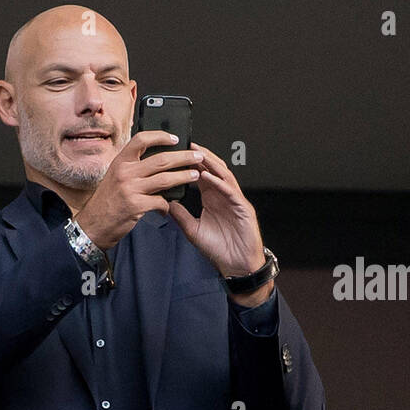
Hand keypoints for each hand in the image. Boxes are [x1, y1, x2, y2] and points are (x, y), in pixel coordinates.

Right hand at [75, 130, 202, 249]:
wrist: (92, 226)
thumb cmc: (105, 203)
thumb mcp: (114, 177)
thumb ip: (132, 167)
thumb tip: (158, 161)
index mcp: (120, 162)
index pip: (141, 139)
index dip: (160, 136)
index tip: (175, 138)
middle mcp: (124, 173)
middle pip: (161, 159)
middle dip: (184, 157)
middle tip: (197, 156)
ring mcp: (130, 189)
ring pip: (165, 179)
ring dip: (184, 176)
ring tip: (194, 175)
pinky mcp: (136, 206)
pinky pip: (160, 202)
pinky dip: (167, 205)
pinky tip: (168, 207)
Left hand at [166, 144, 266, 285]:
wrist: (237, 265)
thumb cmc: (219, 248)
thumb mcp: (193, 230)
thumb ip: (181, 216)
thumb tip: (166, 203)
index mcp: (213, 198)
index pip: (201, 174)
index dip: (190, 163)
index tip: (176, 154)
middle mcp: (224, 195)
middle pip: (213, 169)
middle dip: (200, 156)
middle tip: (186, 145)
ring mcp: (234, 199)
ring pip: (223, 174)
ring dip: (210, 163)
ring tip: (196, 154)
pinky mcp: (243, 207)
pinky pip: (230, 190)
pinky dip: (218, 182)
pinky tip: (206, 176)